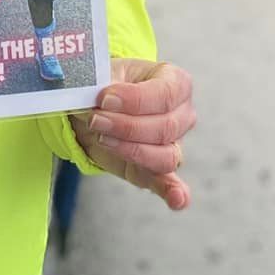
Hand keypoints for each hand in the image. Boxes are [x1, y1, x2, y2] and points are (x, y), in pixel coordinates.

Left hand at [72, 59, 195, 210]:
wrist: (93, 107)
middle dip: (125, 126)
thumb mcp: (104, 74)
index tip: (104, 99)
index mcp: (175, 82)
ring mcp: (173, 144)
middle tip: (95, 119)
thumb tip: (100, 100)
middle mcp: (182, 114)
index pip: (165, 94)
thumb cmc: (106, 85)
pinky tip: (176, 200)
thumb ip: (103, 84)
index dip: (134, 99)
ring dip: (130, 149)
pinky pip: (169, 182)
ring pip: (163, 155)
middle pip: (164, 127)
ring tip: (102, 138)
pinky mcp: (155, 169)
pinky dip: (174, 192)